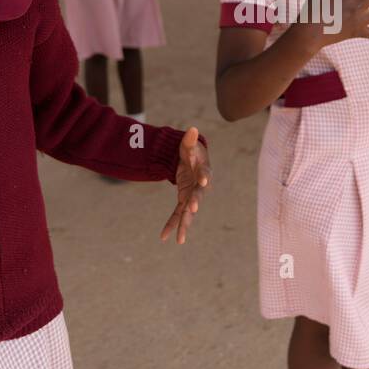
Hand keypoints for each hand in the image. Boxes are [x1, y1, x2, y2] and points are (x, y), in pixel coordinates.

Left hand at [162, 127, 208, 244]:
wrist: (191, 161)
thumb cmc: (192, 152)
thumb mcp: (188, 144)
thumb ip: (190, 140)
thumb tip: (192, 129)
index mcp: (204, 171)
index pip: (205, 173)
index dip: (204, 176)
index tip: (203, 180)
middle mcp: (200, 186)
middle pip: (198, 196)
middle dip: (194, 203)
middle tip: (192, 210)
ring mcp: (192, 195)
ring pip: (188, 212)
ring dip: (184, 224)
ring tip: (180, 239)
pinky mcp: (184, 201)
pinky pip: (177, 214)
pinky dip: (171, 224)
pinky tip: (164, 236)